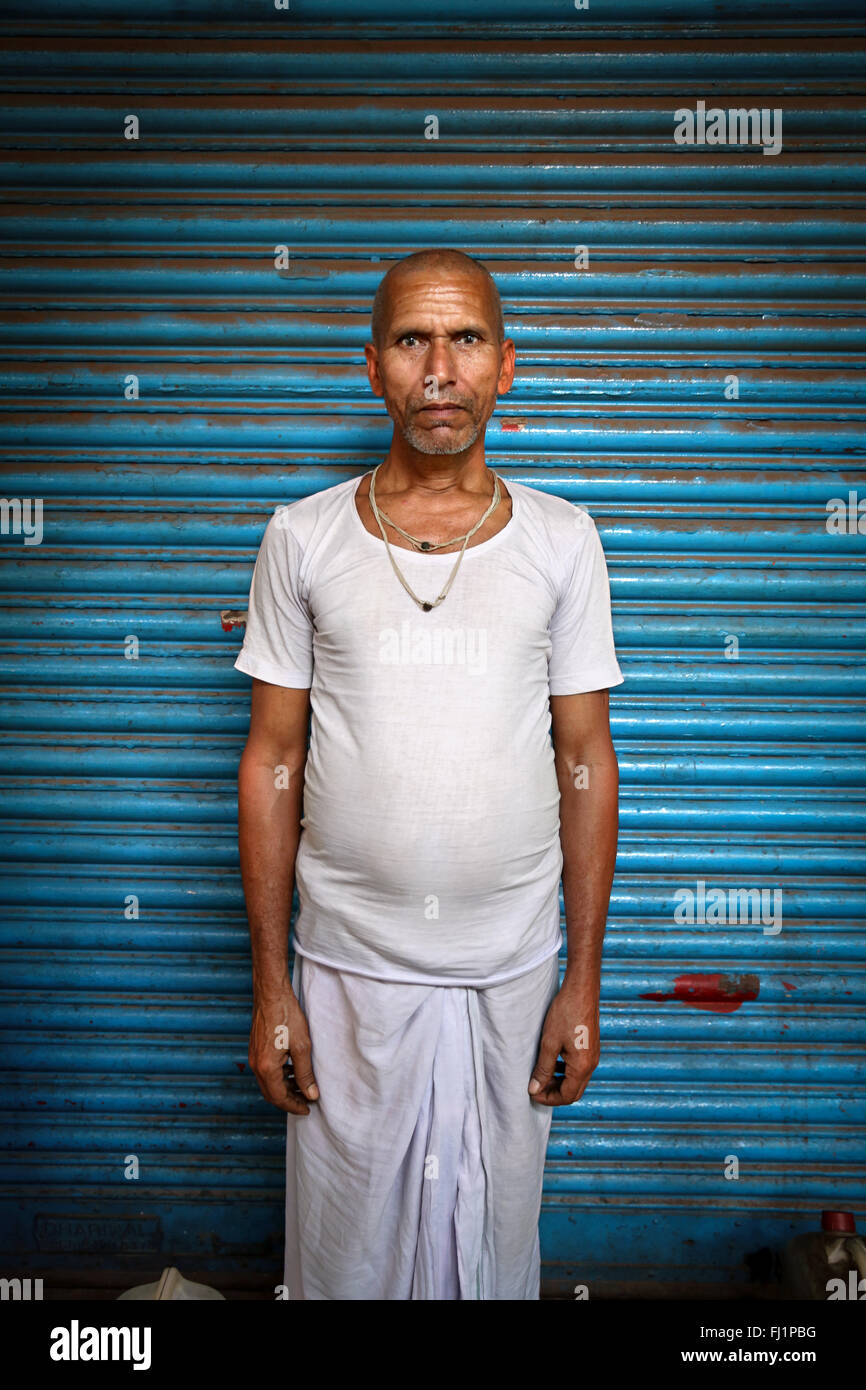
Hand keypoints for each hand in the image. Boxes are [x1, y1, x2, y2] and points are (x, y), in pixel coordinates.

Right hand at [249, 989, 318, 1114]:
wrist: (271, 993)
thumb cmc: (286, 1015)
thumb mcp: (301, 1046)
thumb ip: (305, 1073)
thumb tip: (311, 1094)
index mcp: (267, 1068)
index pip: (279, 1098)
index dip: (294, 1106)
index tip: (308, 1109)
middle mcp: (256, 1065)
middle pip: (271, 1093)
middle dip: (289, 1100)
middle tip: (307, 1102)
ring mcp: (254, 1057)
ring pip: (268, 1083)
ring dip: (284, 1088)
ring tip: (303, 1087)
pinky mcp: (256, 1049)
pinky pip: (266, 1071)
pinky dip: (279, 1077)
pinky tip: (293, 1071)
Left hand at [528, 983, 599, 1106]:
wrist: (581, 990)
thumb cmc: (565, 1013)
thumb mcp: (549, 1043)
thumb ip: (542, 1069)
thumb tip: (534, 1089)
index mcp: (582, 1067)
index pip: (567, 1096)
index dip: (548, 1099)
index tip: (532, 1093)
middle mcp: (591, 1064)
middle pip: (574, 1092)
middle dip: (554, 1094)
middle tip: (536, 1088)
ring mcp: (593, 1056)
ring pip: (577, 1080)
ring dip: (560, 1083)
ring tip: (542, 1076)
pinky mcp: (591, 1047)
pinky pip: (579, 1068)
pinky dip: (566, 1071)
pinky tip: (553, 1062)